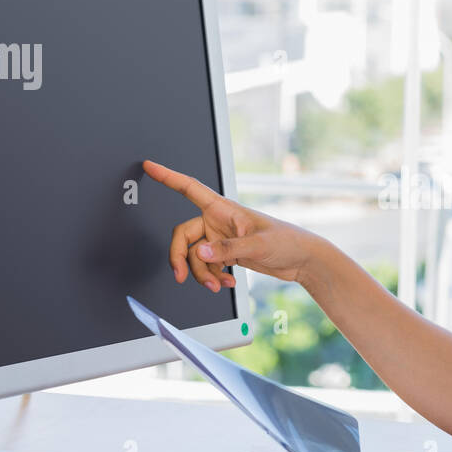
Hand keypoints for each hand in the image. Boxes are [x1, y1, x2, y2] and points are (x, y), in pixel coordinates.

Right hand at [142, 159, 318, 292]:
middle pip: (183, 236)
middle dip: (181, 258)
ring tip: (219, 285)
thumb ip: (227, 249)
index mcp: (223, 209)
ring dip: (202, 274)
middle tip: (182, 277)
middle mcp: (218, 222)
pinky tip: (228, 282)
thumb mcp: (258, 244)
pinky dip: (213, 277)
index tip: (150, 166)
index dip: (168, 176)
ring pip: (195, 257)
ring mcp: (220, 239)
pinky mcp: (227, 254)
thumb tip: (199, 254)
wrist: (302, 260)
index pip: (189, 188)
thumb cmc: (287, 241)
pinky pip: (207, 266)